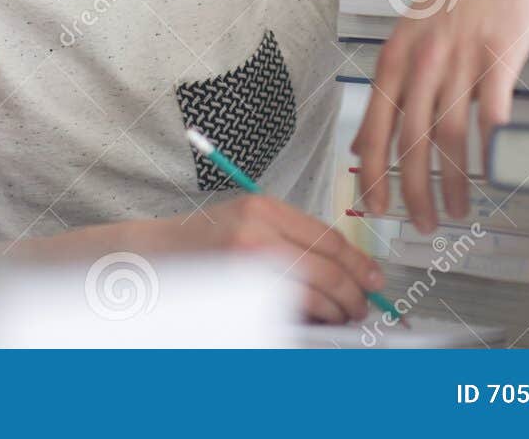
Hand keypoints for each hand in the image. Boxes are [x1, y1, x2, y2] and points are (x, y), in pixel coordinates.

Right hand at [145, 193, 386, 322]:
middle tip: (363, 305)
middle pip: (328, 268)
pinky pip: (289, 311)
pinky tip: (314, 319)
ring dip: (336, 310)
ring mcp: (248, 265)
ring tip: (341, 316)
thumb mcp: (248, 219)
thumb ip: (291, 236)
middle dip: (354, 292)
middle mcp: (258, 233)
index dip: (359, 262)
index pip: (328, 238)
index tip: (374, 277)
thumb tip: (340, 266)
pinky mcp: (240, 293)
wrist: (154, 255)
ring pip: (314, 294)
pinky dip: (309, 318)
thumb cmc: (202, 240)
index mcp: (264, 209)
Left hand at [351, 0, 528, 233]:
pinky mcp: (498, 58)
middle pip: (411, 141)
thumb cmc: (451, 1)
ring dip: (453, 183)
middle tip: (421, 223)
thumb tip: (364, 143)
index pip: (374, 129)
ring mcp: (460, 61)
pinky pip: (493, 115)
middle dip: (413, 191)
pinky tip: (494, 176)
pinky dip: (492, 151)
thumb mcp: (406, 39)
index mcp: (393, 60)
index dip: (373, 174)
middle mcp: (421, 63)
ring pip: (450, 137)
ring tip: (458, 210)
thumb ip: (390, 90)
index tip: (376, 207)